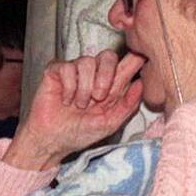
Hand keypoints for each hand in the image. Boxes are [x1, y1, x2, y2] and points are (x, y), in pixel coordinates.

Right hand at [4, 50, 144, 169]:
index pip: (126, 63)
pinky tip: (65, 100)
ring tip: (79, 105)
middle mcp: (94, 74)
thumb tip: (142, 84)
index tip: (140, 57)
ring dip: (84, 88)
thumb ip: (128, 105)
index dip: (134, 58)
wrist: (53, 140)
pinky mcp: (56, 70)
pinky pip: (68, 68)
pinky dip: (68, 88)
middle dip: (106, 75)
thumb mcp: (110, 123)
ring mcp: (74, 70)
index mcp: (110, 85)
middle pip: (108, 55)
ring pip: (87, 62)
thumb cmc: (79, 133)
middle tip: (99, 97)